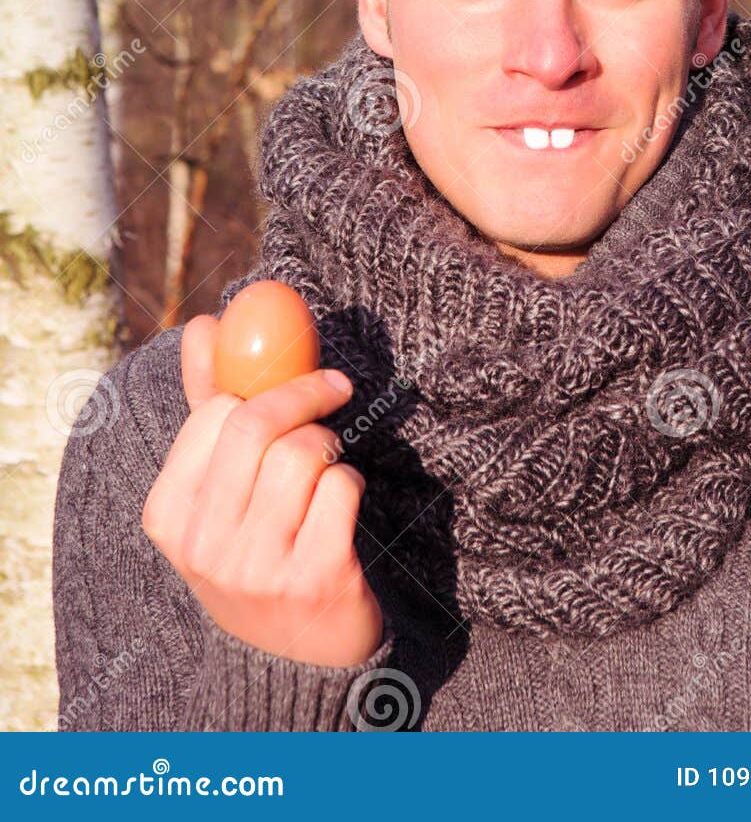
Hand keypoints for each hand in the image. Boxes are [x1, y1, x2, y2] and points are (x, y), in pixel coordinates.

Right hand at [141, 313, 384, 667]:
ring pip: (304, 454)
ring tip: (327, 469)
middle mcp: (204, 547)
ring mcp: (257, 569)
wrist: (297, 655)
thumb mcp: (220, 485)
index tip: (299, 374)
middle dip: (305, 394)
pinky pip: (342, 489)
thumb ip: (208, 402)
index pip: (215, 413)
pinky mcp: (314, 580)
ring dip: (329, 446)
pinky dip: (351, 483)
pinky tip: (341, 510)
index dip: (266, 382)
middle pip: (256, 426)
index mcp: (168, 516)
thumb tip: (202, 323)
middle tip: (336, 388)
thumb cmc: (256, 544)